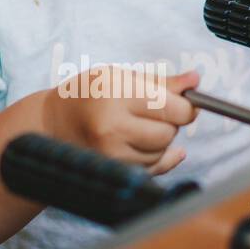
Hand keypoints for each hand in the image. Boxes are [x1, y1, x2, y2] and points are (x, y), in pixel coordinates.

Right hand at [44, 66, 200, 175]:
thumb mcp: (120, 77)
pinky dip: (155, 157)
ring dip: (160, 140)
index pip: (172, 108)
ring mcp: (111, 154)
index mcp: (115, 95)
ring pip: (162, 151)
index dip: (186, 107)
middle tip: (153, 114)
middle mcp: (112, 127)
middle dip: (170, 123)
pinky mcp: (113, 171)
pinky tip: (142, 143)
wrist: (54, 124)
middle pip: (168, 132)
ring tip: (136, 126)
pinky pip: (153, 168)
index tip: (185, 104)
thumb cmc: (89, 94)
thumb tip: (195, 81)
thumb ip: (161, 81)